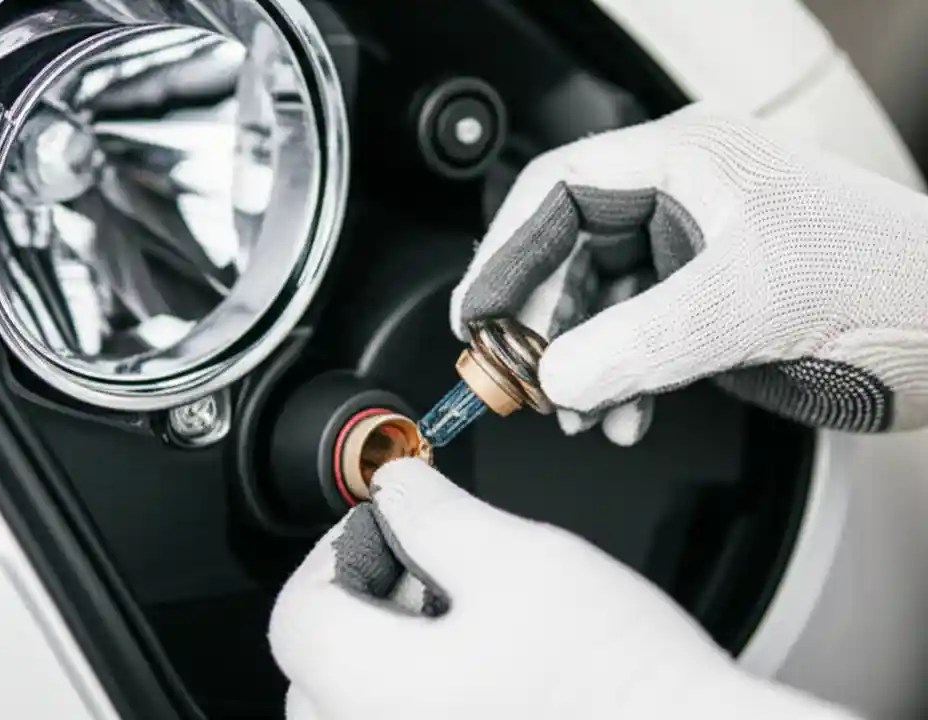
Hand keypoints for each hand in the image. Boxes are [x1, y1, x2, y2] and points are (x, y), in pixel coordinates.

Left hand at [270, 460, 853, 718]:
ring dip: (381, 670)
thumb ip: (434, 516)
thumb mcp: (520, 559)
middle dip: (356, 614)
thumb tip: (394, 488)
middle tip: (424, 581)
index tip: (379, 531)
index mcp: (372, 691)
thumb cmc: (625, 682)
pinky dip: (419, 707)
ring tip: (464, 636)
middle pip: (313, 678)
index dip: (330, 555)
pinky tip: (484, 687)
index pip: (297, 618)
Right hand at [452, 103, 927, 444]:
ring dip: (580, 364)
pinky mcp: (711, 298)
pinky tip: (624, 416)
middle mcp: (685, 196)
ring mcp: (697, 248)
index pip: (556, 189)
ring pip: (599, 301)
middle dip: (544, 324)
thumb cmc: (892, 284)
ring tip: (577, 413)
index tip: (476, 314)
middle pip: (568, 251)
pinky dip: (619, 380)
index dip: (505, 253)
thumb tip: (555, 372)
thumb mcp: (747, 309)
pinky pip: (635, 335)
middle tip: (525, 380)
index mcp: (687, 160)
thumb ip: (637, 343)